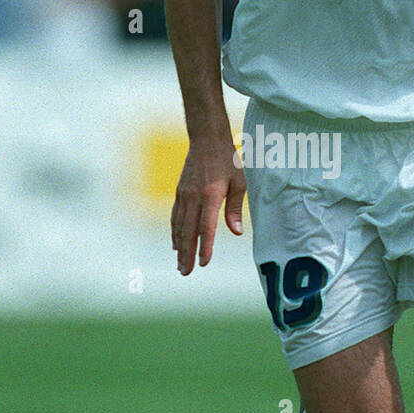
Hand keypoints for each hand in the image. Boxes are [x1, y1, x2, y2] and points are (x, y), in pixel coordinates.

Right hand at [171, 136, 245, 273]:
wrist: (206, 140)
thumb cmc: (227, 161)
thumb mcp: (239, 182)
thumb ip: (235, 208)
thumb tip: (236, 232)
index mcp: (210, 195)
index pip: (206, 226)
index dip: (205, 246)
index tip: (205, 262)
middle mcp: (194, 197)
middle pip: (188, 231)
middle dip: (187, 254)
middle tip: (186, 272)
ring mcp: (184, 195)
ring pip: (179, 226)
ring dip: (179, 247)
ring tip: (180, 265)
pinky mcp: (179, 193)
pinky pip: (175, 217)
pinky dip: (175, 232)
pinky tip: (176, 245)